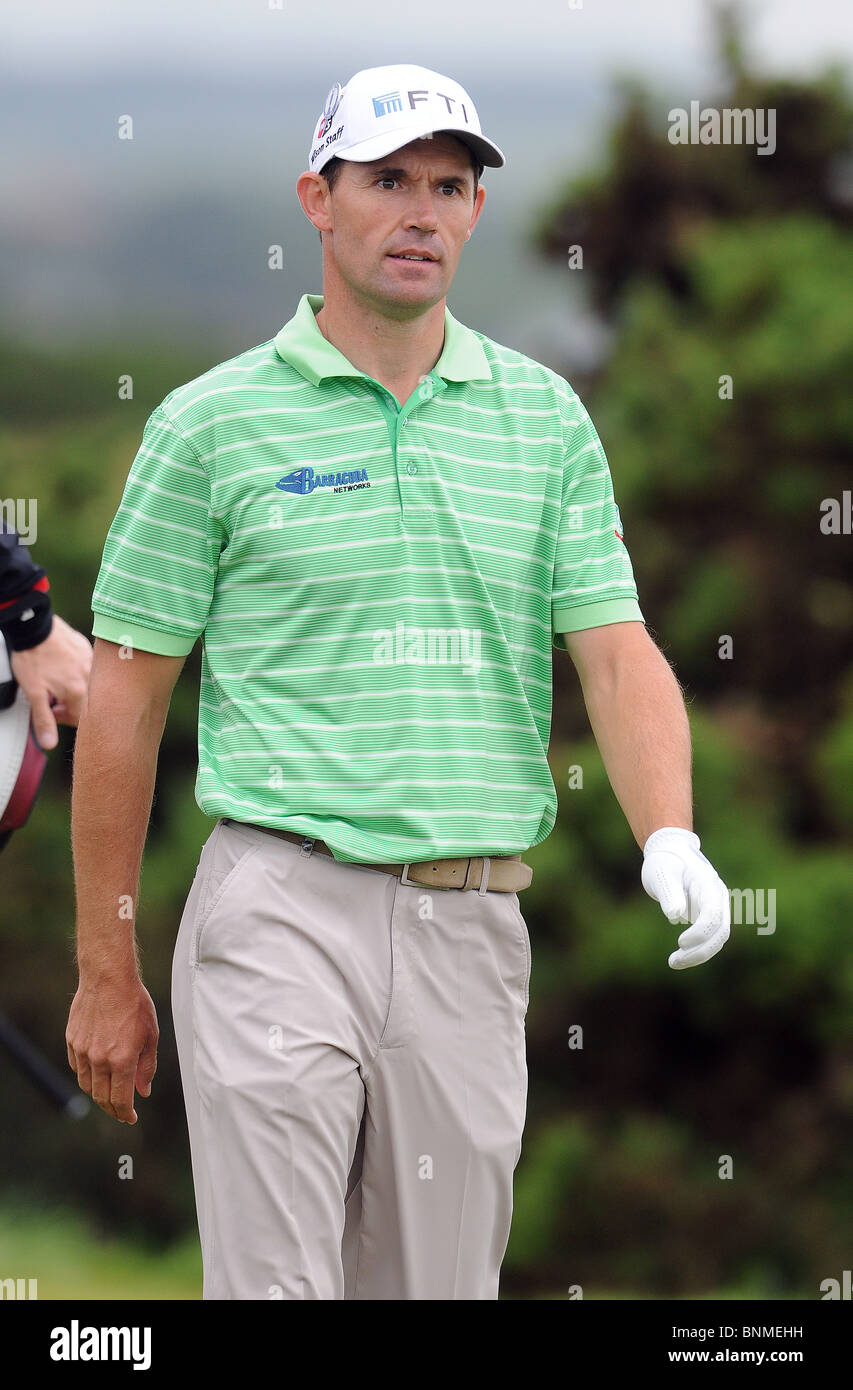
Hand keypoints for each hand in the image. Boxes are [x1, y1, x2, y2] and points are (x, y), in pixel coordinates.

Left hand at [10, 615, 92, 747]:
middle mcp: (91, 678)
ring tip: (55, 679)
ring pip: (88, 684)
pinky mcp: (88, 648)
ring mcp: (92, 661)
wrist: (34, 625)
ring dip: (74, 687)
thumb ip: (44, 720)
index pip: (81, 719)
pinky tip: (62, 665)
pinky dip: (77, 671)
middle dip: (69, 703)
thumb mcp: (33, 693)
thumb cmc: (32, 657)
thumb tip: (50, 743)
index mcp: (79, 692)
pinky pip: (88, 666)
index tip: (50, 710)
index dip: (63, 718)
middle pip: (86, 702)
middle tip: (52, 695)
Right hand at [66, 974, 158, 1123]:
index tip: (130, 1118)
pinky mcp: (72, 1041)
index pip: (120, 1099)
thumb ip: (147, 1066)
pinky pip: (77, 1067)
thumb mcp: (151, 1034)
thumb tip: (143, 1091)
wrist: (108, 978)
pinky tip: (96, 1073)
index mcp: (122, 1060)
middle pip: (101, 1097)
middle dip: (112, 1109)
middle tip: (121, 1111)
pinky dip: (86, 1076)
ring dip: (98, 1094)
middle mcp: (99, 1059)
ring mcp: (82, 1050)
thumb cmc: (134, 1003)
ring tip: (109, 1093)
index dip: (125, 1113)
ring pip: (87, 1085)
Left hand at [641, 826, 730, 969]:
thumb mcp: (662, 873)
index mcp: (708, 885)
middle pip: (720, 932)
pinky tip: (679, 957)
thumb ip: (670, 893)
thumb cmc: (665, 861)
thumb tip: (675, 916)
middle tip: (674, 961)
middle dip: (700, 951)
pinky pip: (709, 938)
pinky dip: (697, 950)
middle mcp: (717, 898)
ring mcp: (716, 907)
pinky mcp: (708, 916)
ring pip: (717, 938)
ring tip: (674, 962)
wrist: (671, 852)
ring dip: (699, 954)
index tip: (680, 943)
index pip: (713, 915)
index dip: (700, 932)